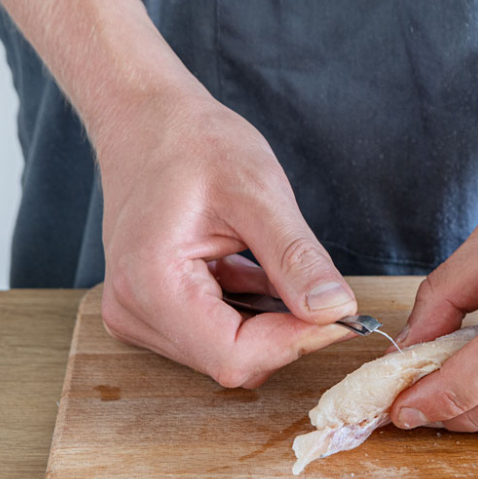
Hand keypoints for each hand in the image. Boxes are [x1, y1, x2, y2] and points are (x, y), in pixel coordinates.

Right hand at [96, 86, 358, 387]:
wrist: (146, 119)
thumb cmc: (193, 142)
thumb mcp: (258, 192)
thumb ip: (297, 258)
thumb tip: (337, 309)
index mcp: (151, 286)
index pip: (235, 356)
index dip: (297, 342)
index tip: (343, 315)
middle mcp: (134, 311)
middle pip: (232, 359)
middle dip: (288, 333)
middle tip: (327, 292)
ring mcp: (139, 313)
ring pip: (228, 351)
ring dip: (272, 322)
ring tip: (284, 267)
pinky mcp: (153, 307)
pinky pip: (217, 331)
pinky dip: (253, 310)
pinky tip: (261, 271)